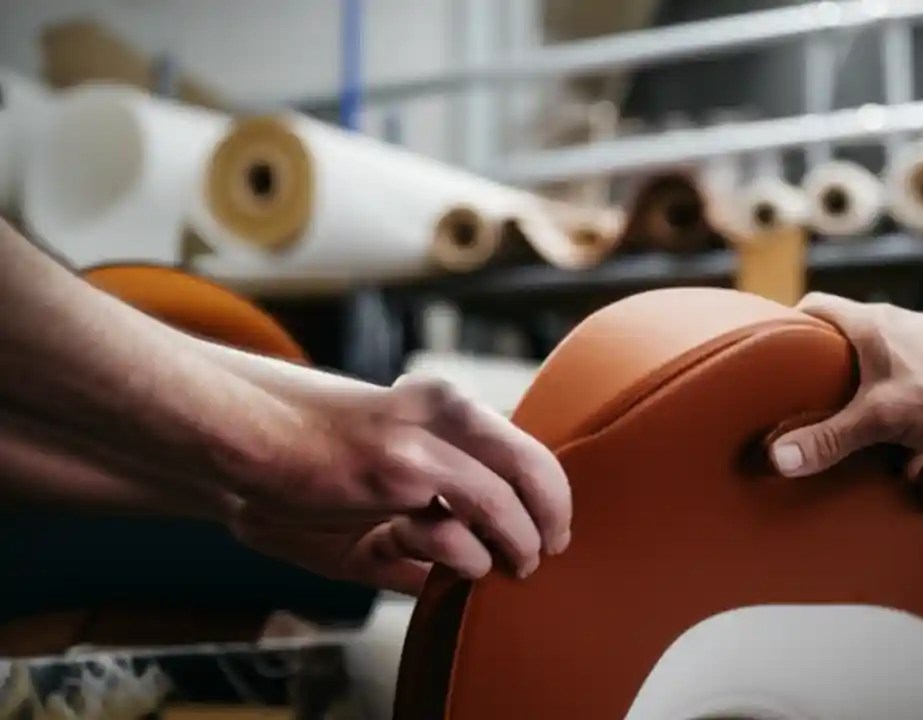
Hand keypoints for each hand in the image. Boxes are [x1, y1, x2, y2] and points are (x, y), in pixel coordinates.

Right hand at [217, 365, 570, 594]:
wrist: (236, 432)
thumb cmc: (303, 456)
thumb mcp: (385, 463)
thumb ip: (434, 488)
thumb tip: (486, 538)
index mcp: (444, 404)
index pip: (525, 445)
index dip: (551, 493)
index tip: (554, 527)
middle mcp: (444, 410)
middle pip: (535, 467)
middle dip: (552, 518)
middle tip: (548, 551)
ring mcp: (422, 440)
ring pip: (508, 502)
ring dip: (519, 546)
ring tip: (515, 566)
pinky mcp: (396, 472)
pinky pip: (458, 531)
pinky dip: (466, 559)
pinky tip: (456, 565)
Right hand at [770, 293, 922, 477]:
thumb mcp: (882, 420)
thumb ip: (829, 439)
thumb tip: (779, 458)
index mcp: (872, 324)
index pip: (816, 306)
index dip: (789, 327)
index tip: (772, 358)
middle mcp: (897, 327)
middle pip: (844, 340)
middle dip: (823, 374)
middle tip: (800, 405)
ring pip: (878, 367)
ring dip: (861, 397)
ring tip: (845, 430)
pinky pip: (907, 387)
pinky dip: (894, 411)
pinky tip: (896, 446)